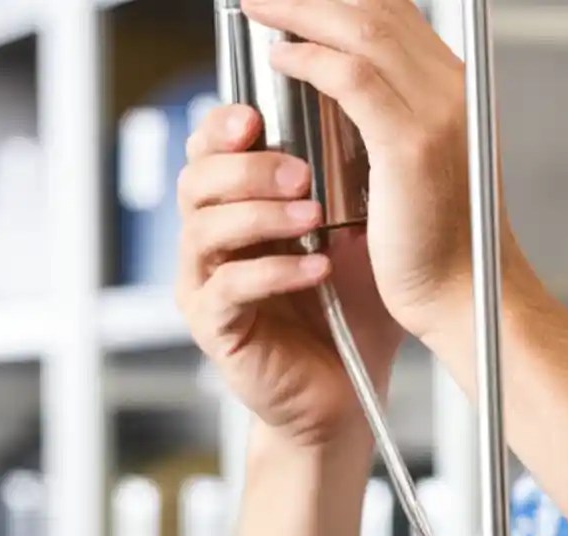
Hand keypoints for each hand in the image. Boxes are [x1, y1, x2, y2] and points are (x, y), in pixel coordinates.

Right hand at [175, 104, 404, 448]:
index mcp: (239, 206)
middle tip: (300, 173)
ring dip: (260, 216)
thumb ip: (351, 184)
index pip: (209, 149)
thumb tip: (371, 124)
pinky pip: (228, 288)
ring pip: (204, 230)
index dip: (224, 126)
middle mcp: (213, 241)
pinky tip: (315, 269)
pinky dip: (273, 272)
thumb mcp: (358, 234)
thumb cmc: (350, 310)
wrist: (349, 388)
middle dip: (246, 169)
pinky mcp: (216, 327)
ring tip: (313, 218)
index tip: (258, 116)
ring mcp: (207, 284)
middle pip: (196, 181)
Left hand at [242, 0, 525, 341]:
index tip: (302, 2)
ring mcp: (437, 114)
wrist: (465, 293)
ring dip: (301, 13)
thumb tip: (349, 89)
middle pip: (379, 8)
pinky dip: (310, 60)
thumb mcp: (426, 164)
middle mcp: (454, 91)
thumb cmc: (442, 242)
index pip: (399, 15)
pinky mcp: (409, 145)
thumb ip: (398, 118)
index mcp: (459, 92)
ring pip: (362, 29)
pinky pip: (349, 78)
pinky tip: (283, 60)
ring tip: (262, 12)